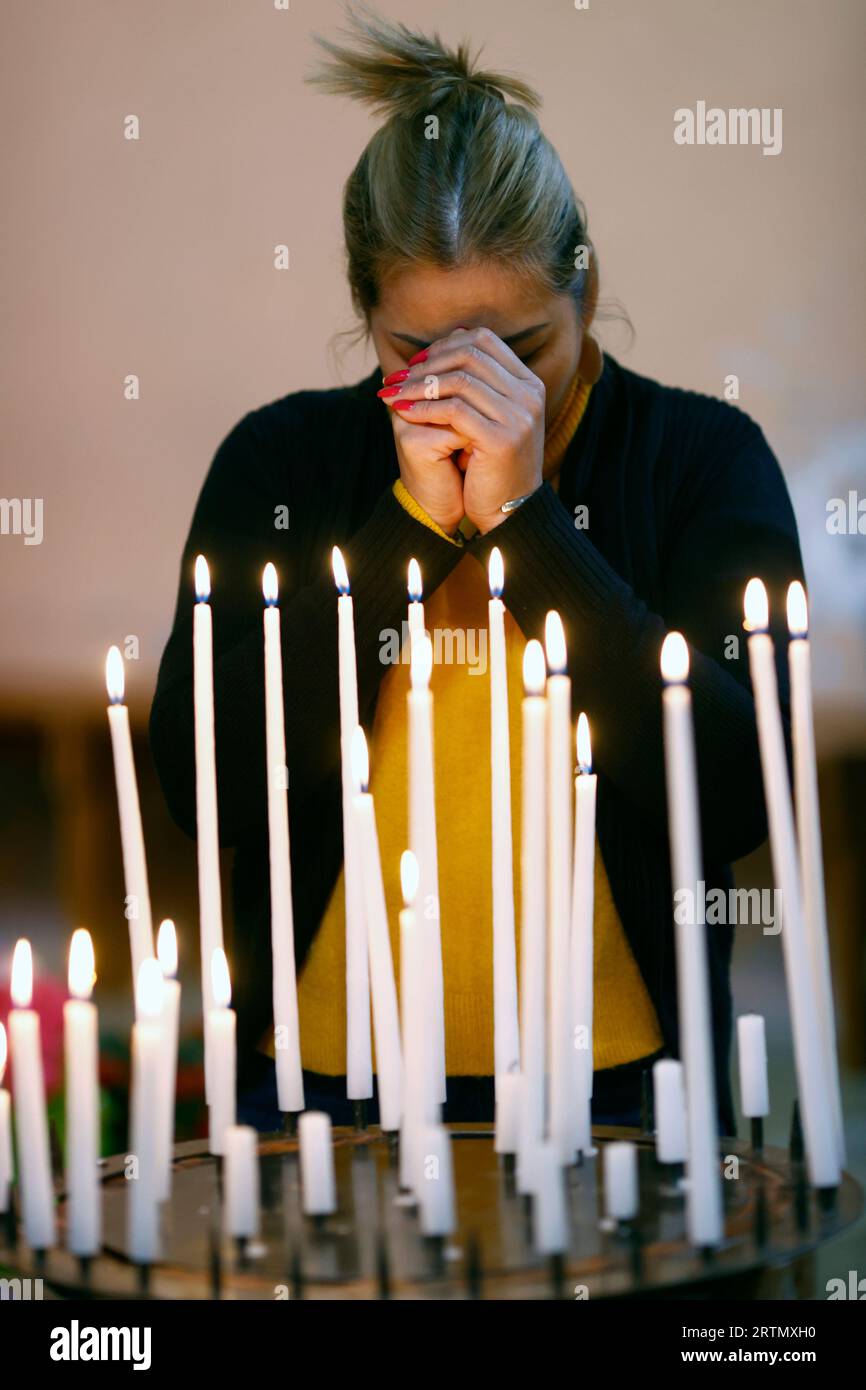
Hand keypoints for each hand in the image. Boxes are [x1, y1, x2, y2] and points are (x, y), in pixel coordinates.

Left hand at [378, 327, 544, 532]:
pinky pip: (454, 410)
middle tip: (400, 376)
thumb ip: (473, 387)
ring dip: (420, 384)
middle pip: (470, 354)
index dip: (445, 345)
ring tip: (395, 393)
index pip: (484, 340)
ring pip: (460, 380)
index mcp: (529, 385)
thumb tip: (434, 349)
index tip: (417, 362)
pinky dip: (425, 407)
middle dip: (428, 362)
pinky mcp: (501, 439)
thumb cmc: (492, 467)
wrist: (509, 513)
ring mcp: (518, 417)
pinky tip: (405, 412)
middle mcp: (529, 396)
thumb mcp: (489, 419)